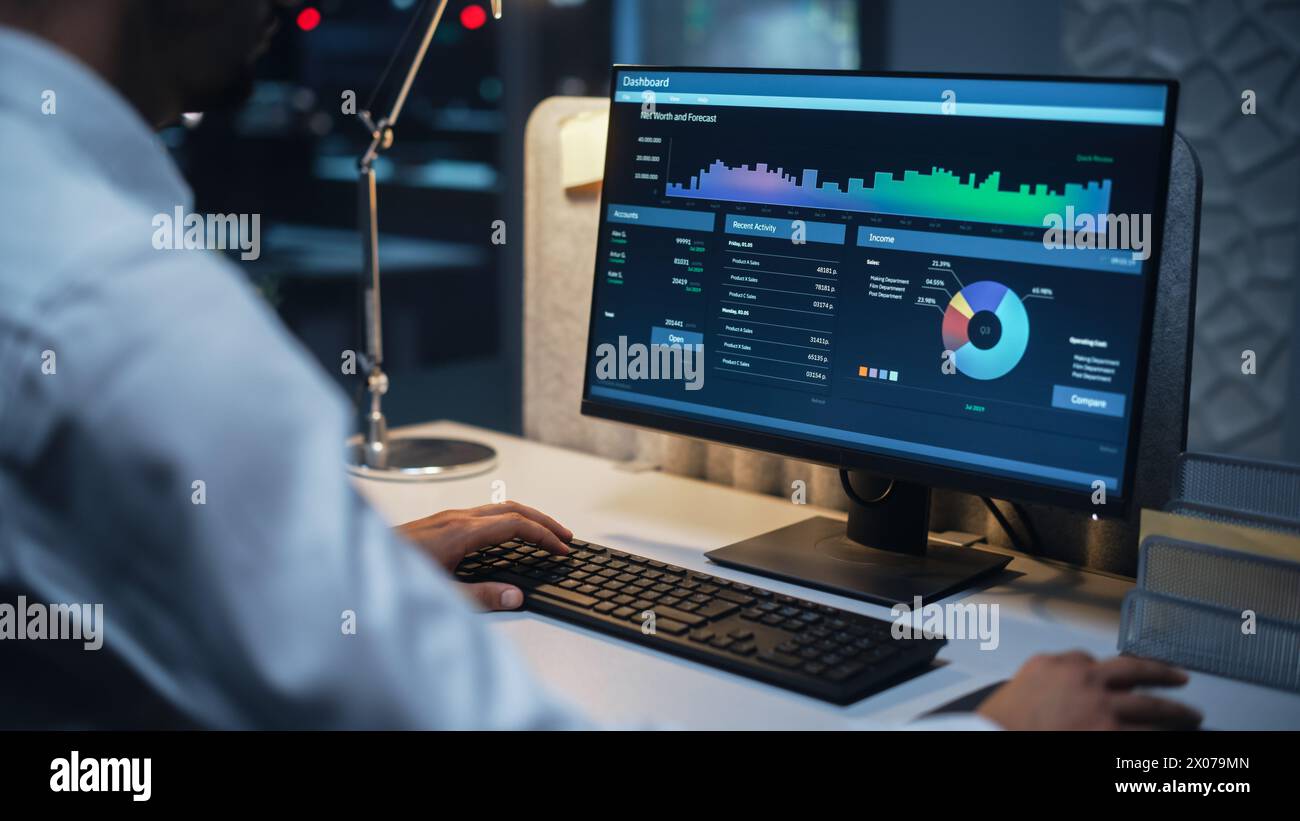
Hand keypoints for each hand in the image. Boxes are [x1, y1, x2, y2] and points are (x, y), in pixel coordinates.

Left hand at [396, 502, 572, 611]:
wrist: (352, 564)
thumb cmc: (390, 577)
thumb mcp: (440, 594)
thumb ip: (481, 596)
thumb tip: (515, 597)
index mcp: (460, 532)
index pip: (516, 524)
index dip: (544, 535)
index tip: (562, 548)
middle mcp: (455, 519)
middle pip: (512, 508)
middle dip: (543, 520)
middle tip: (565, 536)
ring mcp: (447, 518)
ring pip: (498, 508)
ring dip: (526, 518)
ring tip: (544, 535)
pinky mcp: (440, 524)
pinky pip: (484, 514)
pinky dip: (506, 520)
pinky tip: (508, 538)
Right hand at [977, 651, 1201, 729]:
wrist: (995, 737)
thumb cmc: (1000, 722)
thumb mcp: (1018, 687)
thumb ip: (1045, 680)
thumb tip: (1058, 688)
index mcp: (1057, 666)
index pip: (1090, 660)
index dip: (1109, 669)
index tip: (1124, 673)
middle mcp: (1085, 681)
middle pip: (1134, 671)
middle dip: (1161, 673)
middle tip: (1180, 678)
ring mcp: (1102, 709)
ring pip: (1152, 707)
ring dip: (1177, 711)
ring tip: (1192, 715)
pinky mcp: (1111, 736)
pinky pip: (1147, 738)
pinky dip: (1166, 738)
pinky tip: (1178, 739)